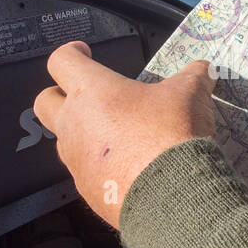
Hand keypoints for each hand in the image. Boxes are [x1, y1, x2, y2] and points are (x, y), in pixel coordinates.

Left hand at [33, 42, 216, 227]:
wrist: (173, 195)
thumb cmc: (172, 135)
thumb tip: (203, 69)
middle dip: (59, 94)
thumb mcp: (191, 94)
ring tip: (116, 135)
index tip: (83, 53)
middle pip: (44, 102)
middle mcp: (74, 124)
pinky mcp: (87, 190)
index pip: (61, 61)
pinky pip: (85, 171)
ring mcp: (76, 160)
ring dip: (83, 133)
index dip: (70, 52)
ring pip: (65, 139)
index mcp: (92, 91)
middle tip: (85, 95)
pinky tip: (127, 167)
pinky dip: (100, 166)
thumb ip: (193, 76)